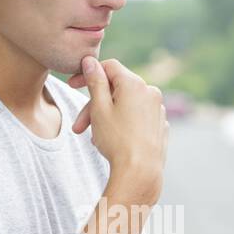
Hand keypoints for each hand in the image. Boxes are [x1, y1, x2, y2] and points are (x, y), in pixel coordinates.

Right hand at [67, 57, 167, 203]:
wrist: (140, 172)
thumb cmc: (117, 141)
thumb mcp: (99, 109)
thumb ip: (95, 82)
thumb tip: (90, 61)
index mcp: (135, 83)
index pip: (109, 67)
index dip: (89, 73)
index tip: (73, 85)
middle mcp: (150, 92)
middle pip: (116, 89)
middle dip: (94, 105)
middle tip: (78, 127)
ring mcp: (158, 109)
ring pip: (126, 105)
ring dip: (106, 117)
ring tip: (94, 138)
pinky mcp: (160, 125)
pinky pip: (137, 118)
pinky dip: (122, 124)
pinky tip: (112, 142)